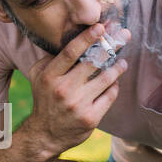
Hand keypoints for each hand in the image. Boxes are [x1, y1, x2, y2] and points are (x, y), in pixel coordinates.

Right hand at [26, 24, 129, 155]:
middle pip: (92, 62)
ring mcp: (78, 105)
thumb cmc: (44, 99)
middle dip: (111, 46)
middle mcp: (64, 90)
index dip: (87, 38)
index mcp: (50, 77)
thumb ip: (50, 58)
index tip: (101, 27)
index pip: (70, 53)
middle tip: (124, 36)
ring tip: (122, 62)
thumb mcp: (38, 77)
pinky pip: (109, 96)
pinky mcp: (91, 118)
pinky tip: (114, 82)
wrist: (45, 134)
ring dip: (118, 67)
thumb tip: (72, 40)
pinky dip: (114, 86)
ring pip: (106, 79)